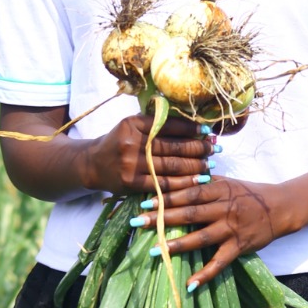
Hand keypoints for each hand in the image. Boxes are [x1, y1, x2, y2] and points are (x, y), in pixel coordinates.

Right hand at [81, 113, 215, 197]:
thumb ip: (156, 124)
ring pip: (171, 165)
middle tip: (215, 148)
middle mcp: (131, 142)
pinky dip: (183, 182)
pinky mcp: (131, 183)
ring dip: (195, 165)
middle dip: (198, 148)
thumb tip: (193, 126)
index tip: (207, 130)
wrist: (93, 164)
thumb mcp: (132, 126)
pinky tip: (197, 179)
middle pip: (172, 147)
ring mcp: (130, 164)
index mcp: (133, 123)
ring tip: (210, 163)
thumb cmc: (119, 142)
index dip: (190, 128)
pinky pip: (163, 184)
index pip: (168, 125)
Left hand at [129, 175, 287, 286]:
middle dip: (162, 218)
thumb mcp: (227, 182)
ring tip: (156, 251)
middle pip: (189, 213)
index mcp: (218, 189)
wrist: (281, 206)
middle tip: (138, 223)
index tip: (143, 202)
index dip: (165, 197)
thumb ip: (202, 183)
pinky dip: (206, 274)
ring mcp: (232, 228)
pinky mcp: (239, 246)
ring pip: (201, 237)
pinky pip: (220, 262)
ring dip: (178, 244)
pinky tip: (190, 284)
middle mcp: (224, 208)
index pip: (187, 193)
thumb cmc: (249, 193)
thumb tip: (174, 180)